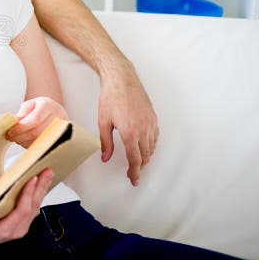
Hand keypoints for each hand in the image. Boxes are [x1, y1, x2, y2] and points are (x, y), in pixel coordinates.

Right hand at [0, 169, 52, 253]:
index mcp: (5, 230)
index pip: (21, 210)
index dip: (28, 194)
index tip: (32, 178)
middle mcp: (17, 230)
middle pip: (33, 206)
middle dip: (40, 188)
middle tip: (47, 170)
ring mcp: (21, 226)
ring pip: (35, 206)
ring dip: (42, 189)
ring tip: (48, 173)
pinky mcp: (22, 222)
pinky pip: (33, 207)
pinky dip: (38, 193)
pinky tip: (41, 183)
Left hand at [5, 97, 68, 147]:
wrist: (57, 111)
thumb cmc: (42, 107)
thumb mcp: (31, 104)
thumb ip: (23, 112)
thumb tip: (16, 122)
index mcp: (48, 106)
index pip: (35, 119)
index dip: (21, 127)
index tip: (11, 131)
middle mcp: (56, 118)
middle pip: (36, 132)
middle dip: (20, 137)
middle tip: (10, 137)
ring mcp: (59, 130)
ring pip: (38, 141)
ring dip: (24, 142)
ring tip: (16, 138)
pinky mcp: (57, 139)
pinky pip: (41, 146)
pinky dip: (29, 145)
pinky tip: (24, 140)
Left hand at [98, 62, 158, 186]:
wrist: (122, 79)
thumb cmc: (110, 98)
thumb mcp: (103, 121)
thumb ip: (105, 142)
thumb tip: (105, 157)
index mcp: (130, 132)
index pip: (134, 159)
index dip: (134, 172)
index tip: (133, 179)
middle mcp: (143, 129)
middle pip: (145, 156)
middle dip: (139, 167)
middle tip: (133, 173)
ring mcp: (150, 123)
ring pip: (151, 147)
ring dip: (145, 157)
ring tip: (137, 161)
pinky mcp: (153, 117)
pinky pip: (155, 137)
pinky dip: (151, 145)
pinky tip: (145, 146)